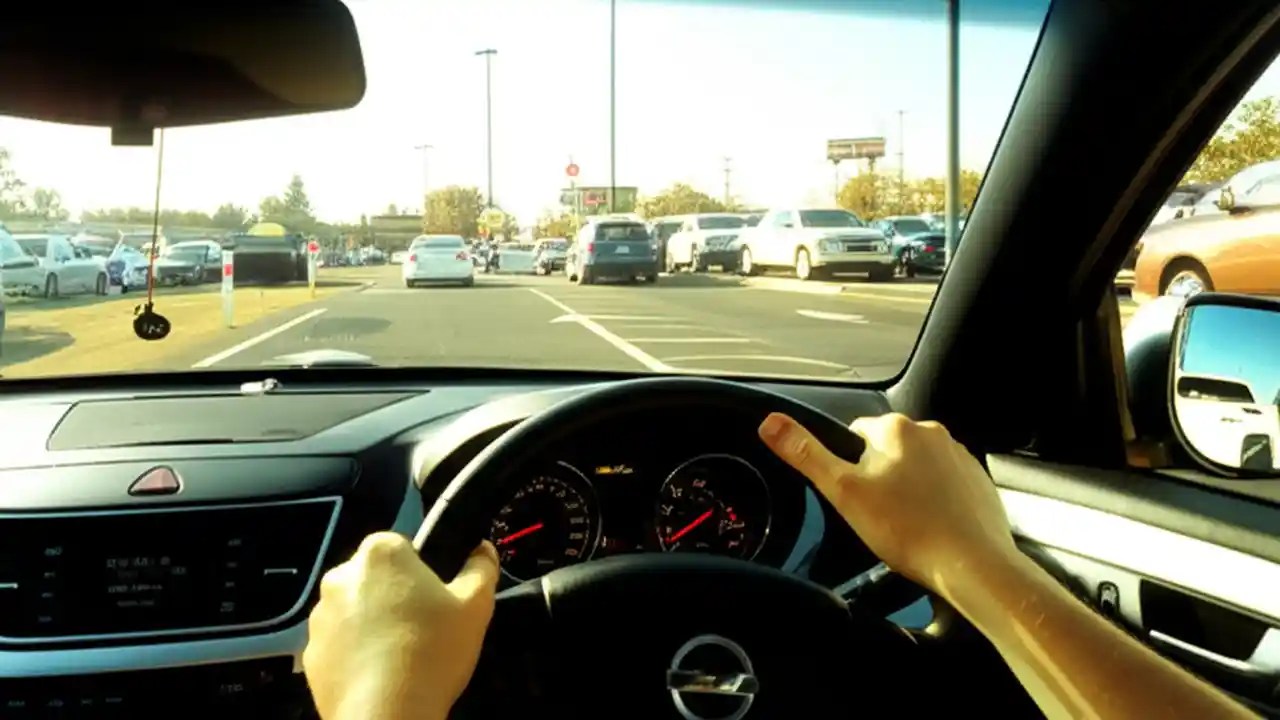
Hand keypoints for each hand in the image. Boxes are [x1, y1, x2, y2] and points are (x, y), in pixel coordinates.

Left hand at [303, 533, 498, 719]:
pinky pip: (340, 643)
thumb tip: (481, 549)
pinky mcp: (310, 653)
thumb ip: (481, 568)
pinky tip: (380, 674)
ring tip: (402, 655)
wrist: (385, 716)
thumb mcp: (475, 606)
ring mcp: (320, 617)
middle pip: (376, 577)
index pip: (403, 545)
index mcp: (381, 553)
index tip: (436, 599)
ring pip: (355, 610)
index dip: (423, 571)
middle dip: (396, 595)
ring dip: (373, 623)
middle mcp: (341, 576)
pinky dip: (356, 653)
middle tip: (424, 627)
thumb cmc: (432, 651)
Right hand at [758, 412, 1017, 596]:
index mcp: (895, 428)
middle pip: (886, 452)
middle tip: (877, 516)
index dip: (847, 468)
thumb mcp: (843, 492)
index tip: (854, 497)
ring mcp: (959, 457)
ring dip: (907, 490)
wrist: (972, 565)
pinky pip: (945, 487)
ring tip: (905, 526)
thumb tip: (770, 422)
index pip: (854, 435)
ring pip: (916, 469)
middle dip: (878, 479)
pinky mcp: (978, 482)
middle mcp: (932, 433)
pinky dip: (935, 504)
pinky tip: (931, 529)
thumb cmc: (909, 531)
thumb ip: (805, 454)